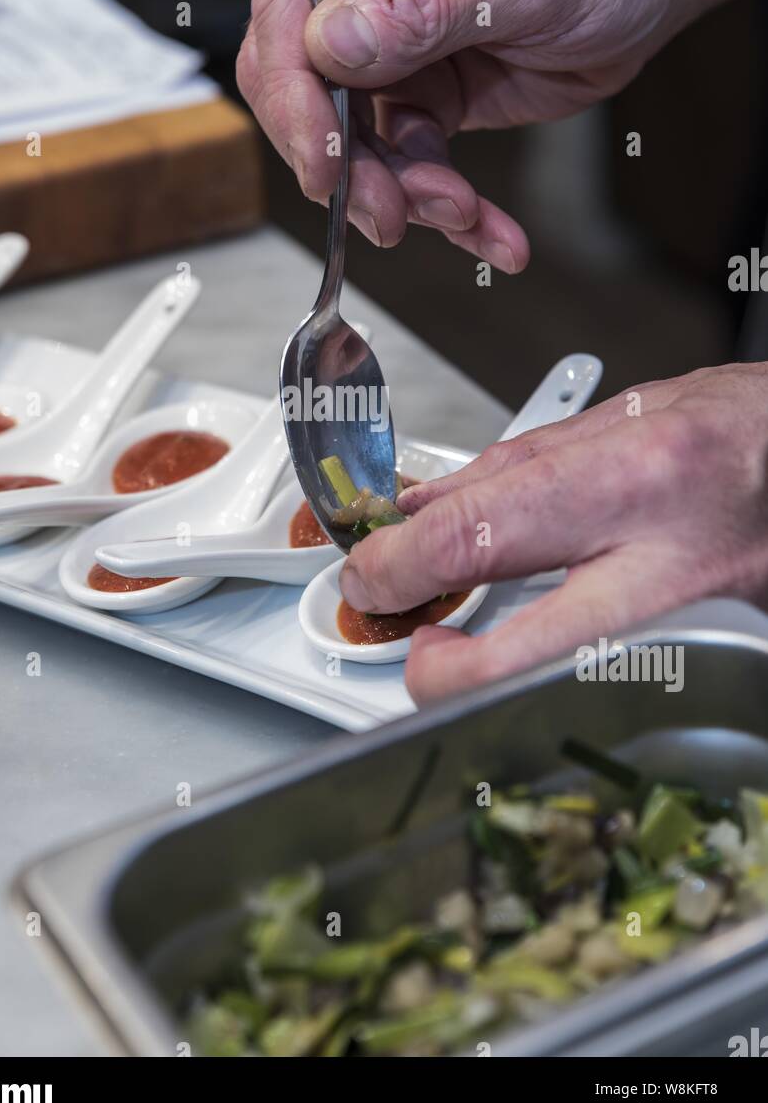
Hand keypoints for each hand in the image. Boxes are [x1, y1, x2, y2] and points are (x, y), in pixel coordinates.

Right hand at [237, 0, 689, 264]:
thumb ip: (426, 10)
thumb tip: (332, 41)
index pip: (293, 3)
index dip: (295, 90)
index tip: (325, 158)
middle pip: (306, 83)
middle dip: (343, 161)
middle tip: (387, 213)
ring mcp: (395, 40)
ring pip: (355, 141)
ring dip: (402, 193)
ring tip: (463, 214)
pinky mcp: (424, 92)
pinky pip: (410, 162)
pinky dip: (444, 206)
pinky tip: (487, 232)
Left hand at [338, 365, 767, 702]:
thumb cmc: (742, 432)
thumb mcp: (624, 418)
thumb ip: (516, 467)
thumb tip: (427, 505)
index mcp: (631, 477)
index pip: (472, 537)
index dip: (396, 566)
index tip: (372, 572)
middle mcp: (661, 567)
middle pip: (511, 660)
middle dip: (435, 671)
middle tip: (412, 643)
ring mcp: (685, 631)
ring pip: (556, 685)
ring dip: (491, 672)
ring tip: (469, 633)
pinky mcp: (696, 659)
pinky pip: (600, 674)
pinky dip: (547, 662)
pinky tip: (535, 630)